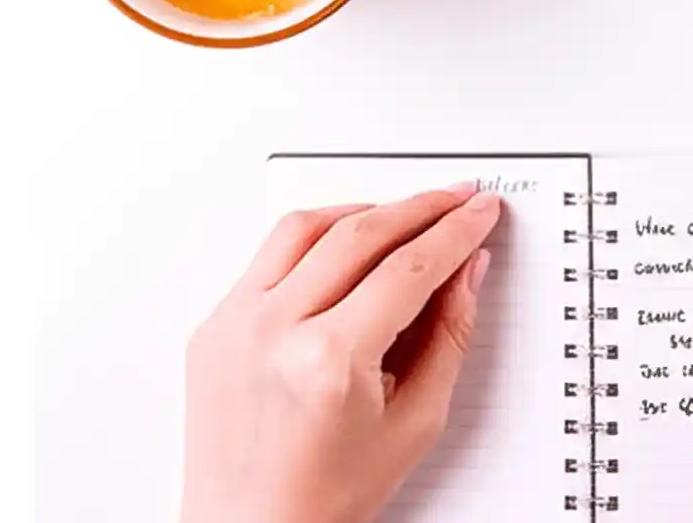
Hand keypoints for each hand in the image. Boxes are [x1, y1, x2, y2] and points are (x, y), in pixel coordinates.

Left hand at [180, 183, 500, 522]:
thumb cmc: (324, 498)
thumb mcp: (414, 422)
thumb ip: (448, 336)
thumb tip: (465, 272)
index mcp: (327, 361)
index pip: (409, 267)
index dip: (455, 231)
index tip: (479, 212)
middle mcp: (273, 331)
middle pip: (361, 232)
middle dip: (420, 207)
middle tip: (455, 199)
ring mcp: (234, 323)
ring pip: (306, 227)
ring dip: (364, 210)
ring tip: (404, 213)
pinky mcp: (213, 325)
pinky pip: (268, 256)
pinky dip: (314, 238)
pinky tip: (344, 243)